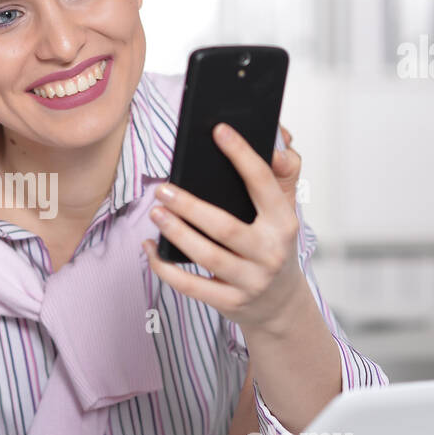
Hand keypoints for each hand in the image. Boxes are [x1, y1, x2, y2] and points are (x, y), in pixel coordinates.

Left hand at [144, 122, 306, 333]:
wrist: (280, 303)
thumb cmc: (273, 246)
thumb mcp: (284, 212)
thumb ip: (282, 175)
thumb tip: (275, 141)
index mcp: (284, 222)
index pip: (263, 183)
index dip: (242, 155)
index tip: (219, 131)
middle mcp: (270, 253)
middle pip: (225, 227)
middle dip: (190, 206)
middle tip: (162, 188)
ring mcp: (250, 280)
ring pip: (206, 256)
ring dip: (176, 233)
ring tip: (155, 212)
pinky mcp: (230, 302)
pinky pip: (190, 286)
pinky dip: (164, 267)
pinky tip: (149, 247)